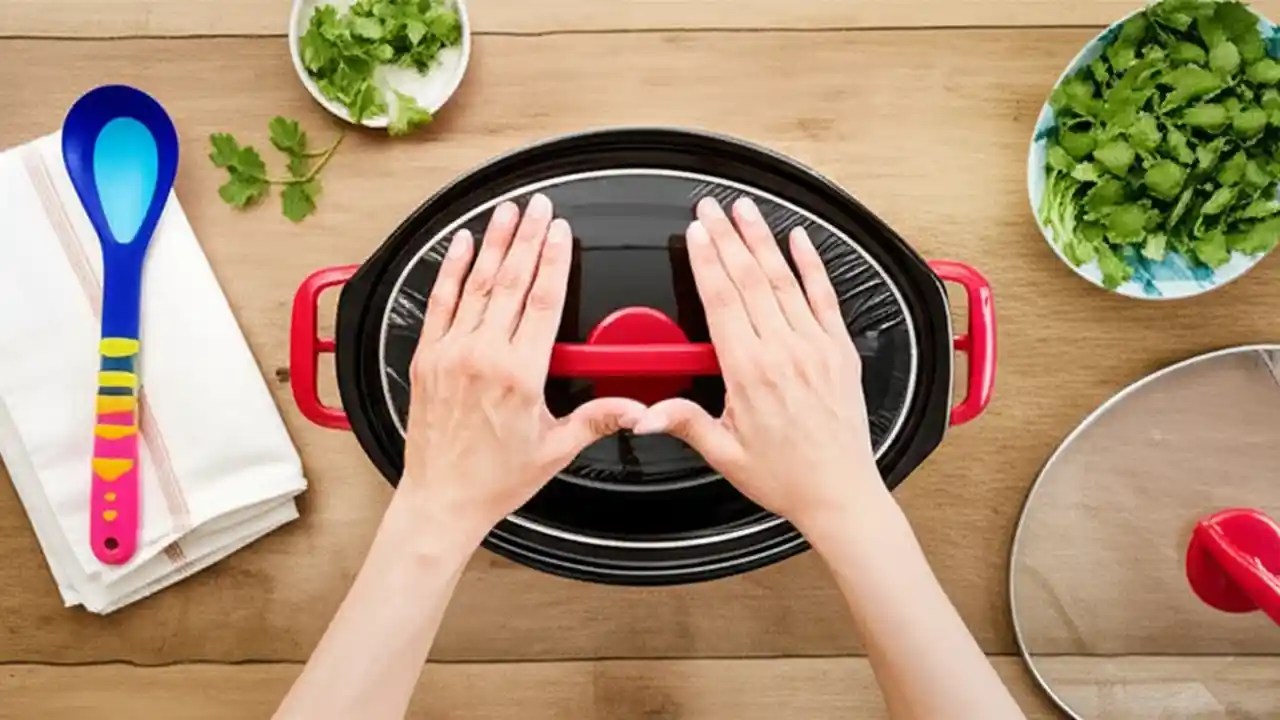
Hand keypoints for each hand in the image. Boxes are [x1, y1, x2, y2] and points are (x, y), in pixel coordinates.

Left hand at [399, 194, 646, 547]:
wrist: (441, 499)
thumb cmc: (493, 479)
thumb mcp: (555, 450)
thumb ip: (598, 420)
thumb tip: (637, 409)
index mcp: (519, 374)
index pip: (543, 301)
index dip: (554, 260)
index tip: (560, 231)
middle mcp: (482, 356)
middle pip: (511, 282)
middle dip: (526, 238)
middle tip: (538, 205)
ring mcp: (450, 353)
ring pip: (476, 285)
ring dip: (493, 244)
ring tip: (505, 212)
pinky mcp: (426, 358)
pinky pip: (440, 303)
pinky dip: (450, 270)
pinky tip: (460, 244)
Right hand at [633, 197, 886, 535]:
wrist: (839, 493)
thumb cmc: (785, 476)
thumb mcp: (724, 453)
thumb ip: (684, 422)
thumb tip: (645, 413)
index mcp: (750, 373)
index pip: (723, 301)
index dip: (707, 261)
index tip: (696, 232)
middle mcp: (785, 352)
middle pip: (751, 280)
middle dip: (728, 237)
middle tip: (712, 207)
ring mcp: (816, 347)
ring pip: (785, 280)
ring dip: (763, 240)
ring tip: (746, 210)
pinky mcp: (840, 350)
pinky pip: (825, 297)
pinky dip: (813, 265)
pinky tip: (800, 240)